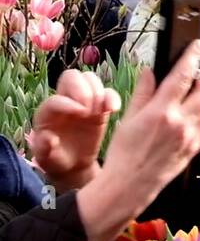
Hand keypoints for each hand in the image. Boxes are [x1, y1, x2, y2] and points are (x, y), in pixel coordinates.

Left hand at [31, 70, 121, 191]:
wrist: (73, 163)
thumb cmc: (56, 160)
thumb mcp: (47, 159)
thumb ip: (44, 148)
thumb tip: (49, 137)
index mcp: (47, 113)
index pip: (56, 98)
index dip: (68, 102)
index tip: (81, 114)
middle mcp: (64, 101)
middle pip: (72, 77)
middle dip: (83, 88)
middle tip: (90, 109)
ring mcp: (83, 101)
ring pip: (90, 79)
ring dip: (98, 91)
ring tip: (102, 111)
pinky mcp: (99, 107)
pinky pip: (108, 92)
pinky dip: (113, 97)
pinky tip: (114, 110)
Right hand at [76, 40, 199, 240]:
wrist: (130, 185)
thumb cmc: (124, 152)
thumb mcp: (128, 117)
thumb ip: (143, 92)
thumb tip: (152, 70)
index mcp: (161, 111)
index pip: (183, 76)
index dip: (192, 57)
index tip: (198, 45)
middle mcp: (181, 123)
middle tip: (195, 75)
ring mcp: (192, 136)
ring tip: (195, 94)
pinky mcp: (196, 148)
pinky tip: (197, 116)